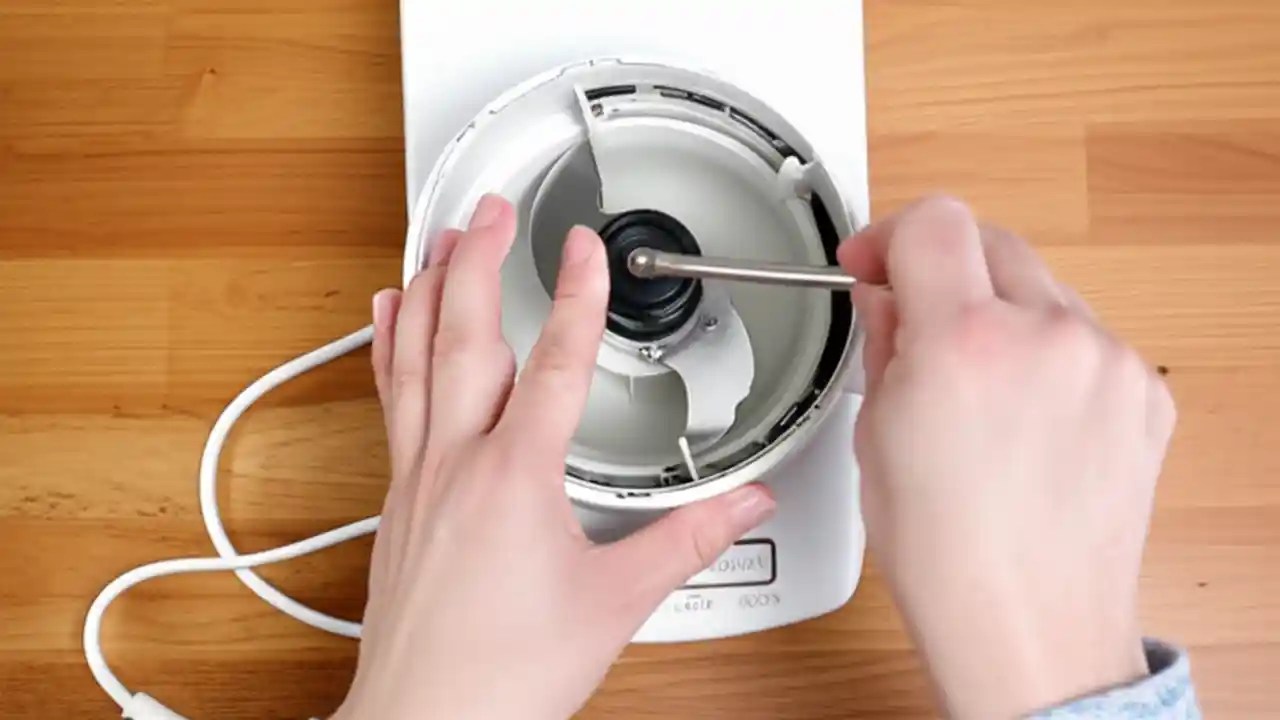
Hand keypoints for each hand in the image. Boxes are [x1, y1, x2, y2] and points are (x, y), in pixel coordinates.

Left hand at [333, 195, 775, 719]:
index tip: (584, 245)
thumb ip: (688, 541)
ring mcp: (416, 475)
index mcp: (516, 478)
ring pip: (416, 359)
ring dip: (430, 289)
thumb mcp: (616, 602)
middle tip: (493, 210)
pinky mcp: (397, 497)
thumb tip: (747, 505)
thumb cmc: (505, 672)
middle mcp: (457, 463)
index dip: (578, 295)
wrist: (424, 718)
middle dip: (481, 260)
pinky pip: (389, 398)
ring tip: (438, 237)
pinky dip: (389, 347)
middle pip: (466, 337)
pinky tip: (388, 319)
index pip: (555, 362)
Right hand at [838, 197, 1175, 718]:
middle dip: (943, 271)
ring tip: (975, 386)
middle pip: (991, 241)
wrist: (1030, 625)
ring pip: (1042, 289)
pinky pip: (1085, 337)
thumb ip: (885, 345)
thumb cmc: (950, 556)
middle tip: (915, 319)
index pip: (933, 223)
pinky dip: (1047, 355)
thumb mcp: (879, 438)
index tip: (875, 262)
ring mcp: (1107, 364)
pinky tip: (1024, 415)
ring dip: (1000, 313)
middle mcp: (1047, 338)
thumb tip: (889, 301)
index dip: (890, 236)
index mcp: (964, 344)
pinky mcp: (1143, 393)